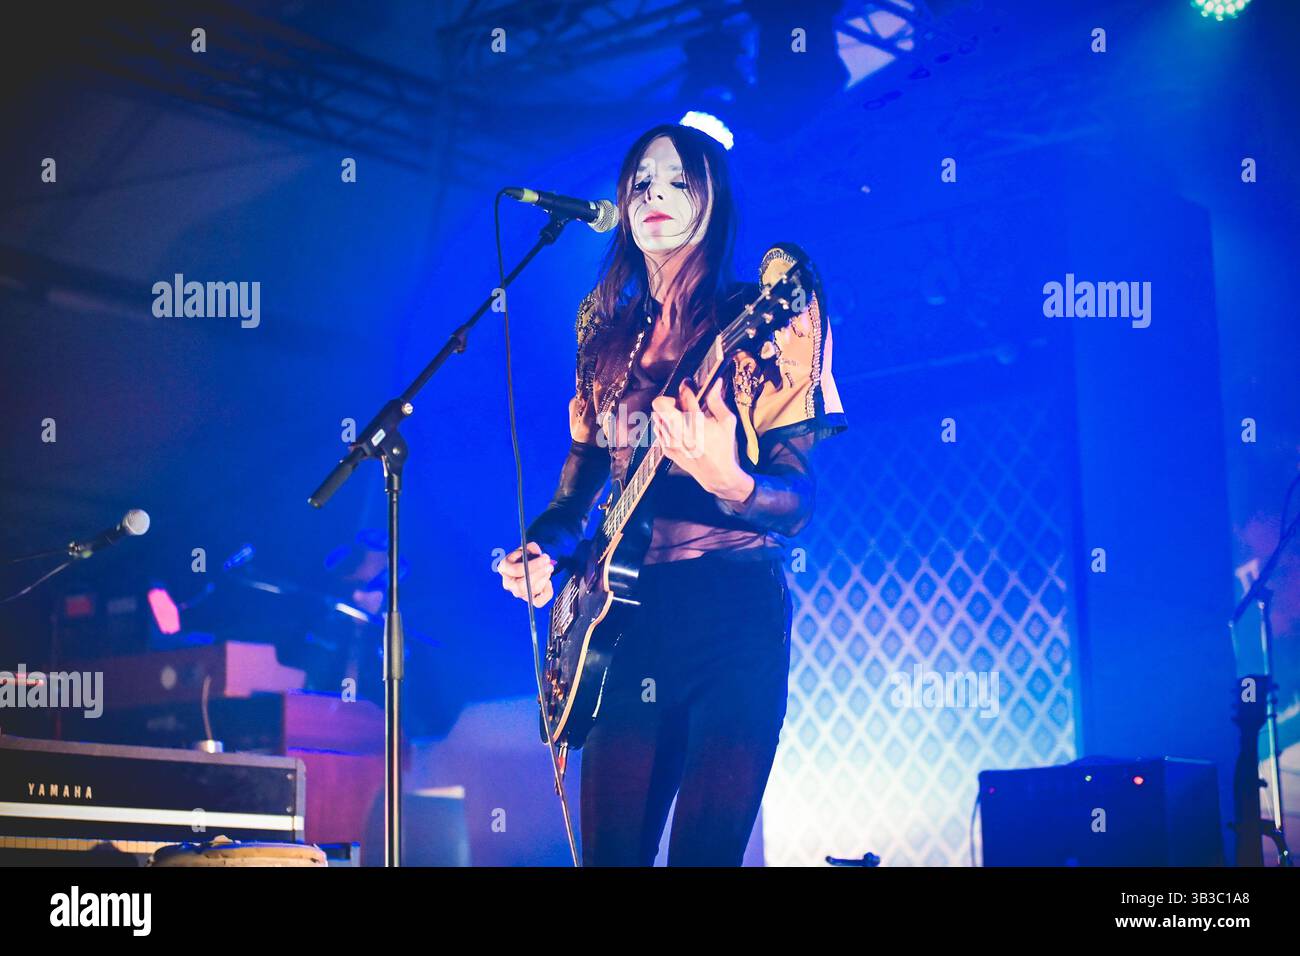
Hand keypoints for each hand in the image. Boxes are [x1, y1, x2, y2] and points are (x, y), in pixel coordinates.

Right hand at [498, 541, 555, 606]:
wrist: (531, 564)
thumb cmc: (527, 556)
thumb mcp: (527, 548)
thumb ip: (531, 548)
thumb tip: (537, 553)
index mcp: (504, 568)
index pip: (516, 570)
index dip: (533, 565)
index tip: (545, 558)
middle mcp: (508, 583)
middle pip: (521, 585)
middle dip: (538, 574)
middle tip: (549, 566)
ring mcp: (518, 593)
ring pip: (530, 592)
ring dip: (543, 580)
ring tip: (549, 569)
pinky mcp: (528, 600)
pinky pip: (539, 602)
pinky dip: (547, 592)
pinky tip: (548, 582)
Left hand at [650, 379, 754, 501]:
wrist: (717, 474)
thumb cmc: (724, 447)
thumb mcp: (727, 421)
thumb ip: (718, 401)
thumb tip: (716, 382)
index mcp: (697, 422)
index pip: (685, 395)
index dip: (686, 386)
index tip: (688, 384)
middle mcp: (680, 432)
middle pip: (659, 404)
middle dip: (670, 400)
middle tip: (680, 405)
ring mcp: (671, 442)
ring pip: (656, 417)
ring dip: (666, 414)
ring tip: (680, 418)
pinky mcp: (666, 449)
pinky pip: (658, 430)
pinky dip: (665, 426)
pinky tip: (678, 430)